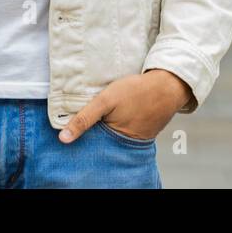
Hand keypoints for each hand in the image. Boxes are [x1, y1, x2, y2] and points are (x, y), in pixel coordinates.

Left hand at [57, 70, 190, 143]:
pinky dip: (121, 125)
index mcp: (114, 141)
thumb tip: (63, 139)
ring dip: (108, 130)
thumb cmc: (136, 91)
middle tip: (90, 122)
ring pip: (115, 137)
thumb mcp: (105, 100)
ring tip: (106, 117)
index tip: (71, 134)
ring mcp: (136, 139)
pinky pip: (128, 131)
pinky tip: (121, 115)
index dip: (81, 139)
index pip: (91, 146)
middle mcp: (126, 145)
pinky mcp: (145, 132)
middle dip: (94, 136)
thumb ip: (84, 118)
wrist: (168, 86)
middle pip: (103, 143)